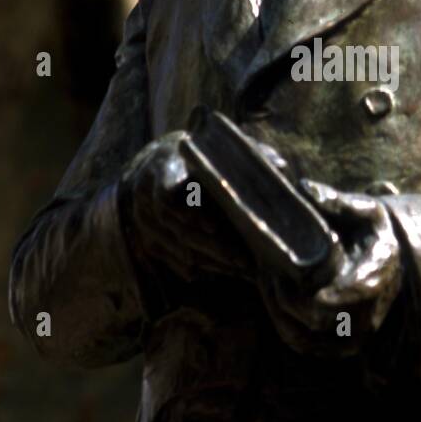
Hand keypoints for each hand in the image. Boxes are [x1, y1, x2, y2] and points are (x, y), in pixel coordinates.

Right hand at [118, 132, 254, 283]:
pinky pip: (170, 258)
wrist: (157, 166)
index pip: (165, 193)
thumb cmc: (197, 156)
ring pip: (174, 247)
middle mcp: (145, 194)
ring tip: (240, 269)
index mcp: (162, 166)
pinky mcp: (146, 237)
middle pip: (175, 228)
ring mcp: (142, 218)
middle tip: (242, 260)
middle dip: (210, 246)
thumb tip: (278, 164)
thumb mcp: (215, 149)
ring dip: (208, 261)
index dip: (188, 212)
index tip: (213, 226)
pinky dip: (196, 267)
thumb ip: (244, 153)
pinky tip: (222, 272)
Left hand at [259, 181, 402, 355]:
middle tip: (267, 268)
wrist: (385, 262)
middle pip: (316, 319)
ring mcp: (354, 335)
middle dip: (285, 295)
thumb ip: (339, 201)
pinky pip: (303, 344)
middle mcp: (369, 315)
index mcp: (377, 277)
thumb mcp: (366, 209)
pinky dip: (281, 323)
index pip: (343, 296)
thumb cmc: (370, 232)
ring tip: (268, 279)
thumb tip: (306, 189)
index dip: (309, 291)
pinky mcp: (339, 345)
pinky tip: (272, 295)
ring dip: (278, 310)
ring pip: (305, 337)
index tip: (283, 271)